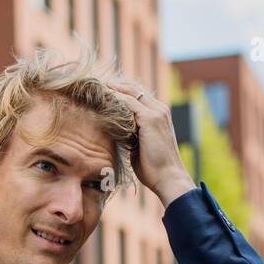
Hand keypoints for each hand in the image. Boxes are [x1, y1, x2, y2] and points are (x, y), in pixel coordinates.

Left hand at [104, 78, 195, 206]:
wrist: (168, 178)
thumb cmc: (154, 168)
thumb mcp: (140, 146)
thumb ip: (131, 135)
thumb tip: (116, 133)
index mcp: (159, 114)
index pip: (138, 95)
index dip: (120, 91)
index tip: (103, 91)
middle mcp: (160, 109)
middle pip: (134, 89)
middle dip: (114, 86)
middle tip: (95, 85)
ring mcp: (157, 113)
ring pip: (131, 93)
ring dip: (112, 89)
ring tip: (95, 88)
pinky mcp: (150, 119)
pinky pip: (129, 103)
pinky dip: (115, 98)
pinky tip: (102, 98)